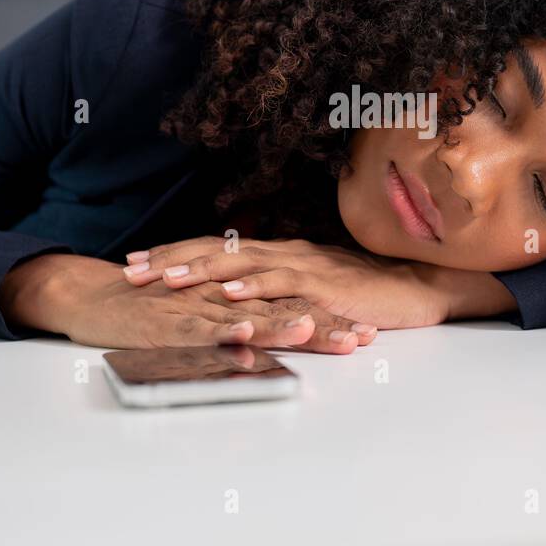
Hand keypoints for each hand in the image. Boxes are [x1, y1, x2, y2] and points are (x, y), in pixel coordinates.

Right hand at [0, 253, 365, 352]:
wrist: (92, 298)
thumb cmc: (147, 310)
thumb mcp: (202, 316)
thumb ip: (237, 325)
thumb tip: (274, 343)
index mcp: (234, 298)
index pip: (290, 307)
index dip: (328, 319)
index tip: (365, 332)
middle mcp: (223, 299)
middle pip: (280, 310)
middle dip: (322, 324)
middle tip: (360, 336)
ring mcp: (196, 308)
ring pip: (245, 315)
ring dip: (281, 323)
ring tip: (315, 330)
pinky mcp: (167, 320)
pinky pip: (198, 327)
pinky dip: (220, 330)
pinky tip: (243, 335)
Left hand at [120, 237, 517, 329]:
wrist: (415, 288)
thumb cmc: (362, 292)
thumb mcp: (310, 289)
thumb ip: (277, 289)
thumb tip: (238, 299)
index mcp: (278, 252)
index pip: (216, 247)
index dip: (175, 253)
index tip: (136, 261)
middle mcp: (284, 252)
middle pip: (217, 250)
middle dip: (171, 260)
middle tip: (131, 270)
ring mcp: (303, 265)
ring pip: (242, 262)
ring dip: (201, 269)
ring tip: (164, 279)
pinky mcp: (323, 284)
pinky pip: (282, 284)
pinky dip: (253, 287)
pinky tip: (227, 293)